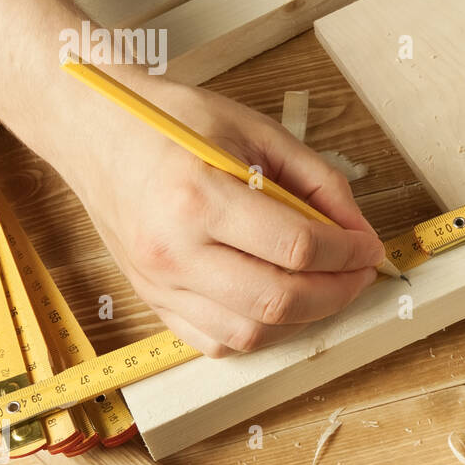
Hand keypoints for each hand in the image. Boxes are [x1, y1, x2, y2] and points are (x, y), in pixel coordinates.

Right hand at [64, 80, 386, 356]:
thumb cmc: (175, 122)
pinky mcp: (151, 300)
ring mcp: (158, 283)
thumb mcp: (258, 132)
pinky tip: (280, 303)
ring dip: (304, 318)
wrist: (95, 131)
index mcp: (199, 197)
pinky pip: (215, 342)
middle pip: (279, 300)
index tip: (369, 247)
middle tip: (359, 273)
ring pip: (251, 333)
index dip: (348, 253)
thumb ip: (318, 182)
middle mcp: (174, 250)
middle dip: (338, 292)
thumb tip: (359, 233)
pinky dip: (260, 332)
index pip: (296, 247)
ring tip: (326, 288)